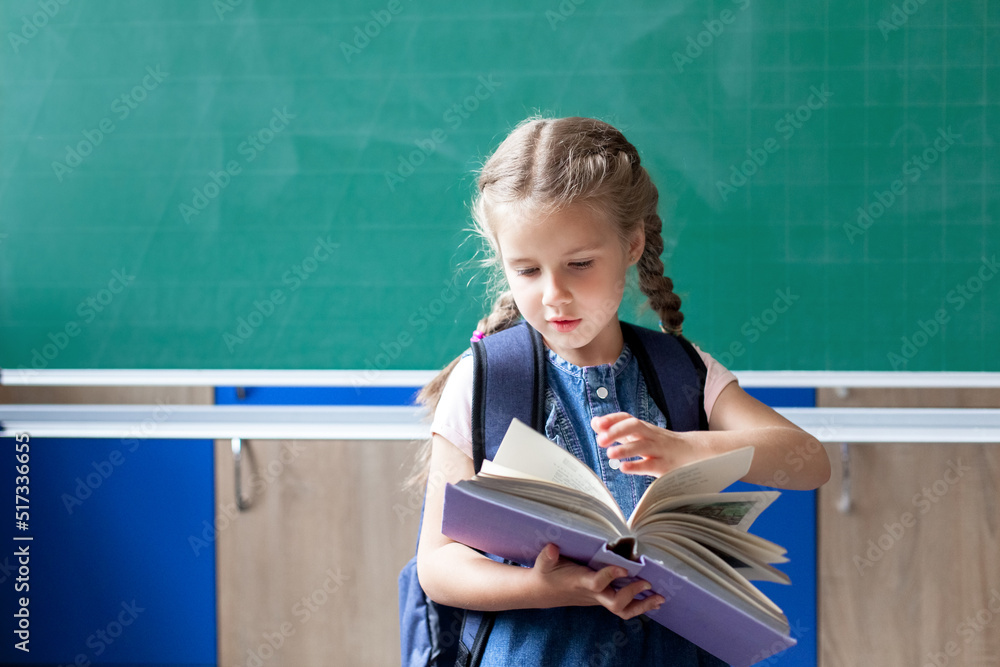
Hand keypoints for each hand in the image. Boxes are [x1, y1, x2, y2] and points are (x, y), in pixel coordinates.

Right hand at [529, 544, 663, 619]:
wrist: (543, 592)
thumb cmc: (546, 573)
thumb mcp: (543, 563)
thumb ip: (548, 556)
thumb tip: (552, 547)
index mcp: (580, 582)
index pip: (598, 583)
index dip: (611, 576)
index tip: (625, 568)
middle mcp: (592, 593)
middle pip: (616, 604)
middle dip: (634, 595)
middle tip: (649, 582)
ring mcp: (599, 598)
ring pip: (623, 610)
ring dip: (642, 605)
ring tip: (660, 598)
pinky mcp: (603, 598)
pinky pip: (624, 607)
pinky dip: (640, 604)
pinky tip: (653, 600)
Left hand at [591, 412, 710, 476]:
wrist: (695, 453)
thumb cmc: (662, 445)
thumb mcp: (641, 436)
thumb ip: (618, 431)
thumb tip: (595, 423)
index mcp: (644, 429)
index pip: (627, 418)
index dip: (612, 420)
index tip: (597, 424)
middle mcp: (651, 436)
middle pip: (635, 426)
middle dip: (616, 431)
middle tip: (600, 440)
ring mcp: (659, 450)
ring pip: (643, 446)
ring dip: (625, 449)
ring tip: (609, 454)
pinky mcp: (666, 466)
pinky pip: (652, 465)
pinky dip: (637, 466)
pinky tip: (624, 468)